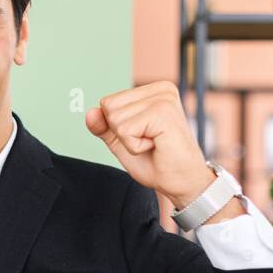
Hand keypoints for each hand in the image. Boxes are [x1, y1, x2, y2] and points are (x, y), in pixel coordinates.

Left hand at [85, 80, 241, 220]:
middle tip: (149, 142)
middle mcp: (161, 89)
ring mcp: (163, 99)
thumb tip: (89, 112)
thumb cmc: (158, 163)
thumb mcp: (123, 142)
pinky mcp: (162, 112)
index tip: (144, 137)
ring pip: (115, 119)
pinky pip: (124, 130)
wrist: (183, 183)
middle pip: (108, 107)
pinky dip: (135, 146)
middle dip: (122, 133)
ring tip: (154, 144)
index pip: (108, 102)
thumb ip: (105, 127)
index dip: (118, 128)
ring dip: (130, 140)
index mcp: (153, 91)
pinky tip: (156, 146)